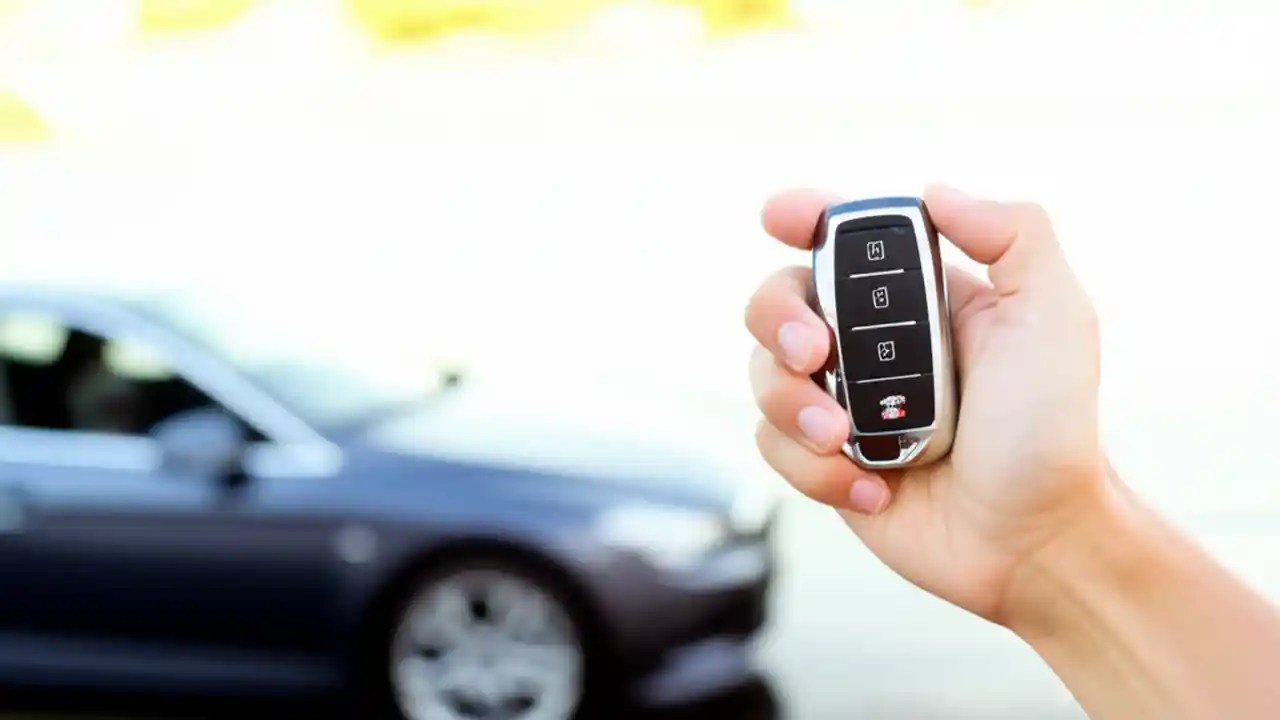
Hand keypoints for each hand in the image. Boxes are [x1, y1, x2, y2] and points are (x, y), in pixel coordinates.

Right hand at [746, 185, 1111, 621]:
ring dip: (794, 407)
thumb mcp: (1054, 317)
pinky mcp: (823, 460)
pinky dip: (815, 469)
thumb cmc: (1051, 432)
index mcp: (917, 299)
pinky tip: (873, 488)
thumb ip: (1014, 235)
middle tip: (816, 355)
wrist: (1032, 540)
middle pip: (777, 300)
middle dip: (779, 319)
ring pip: (763, 375)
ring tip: (847, 440)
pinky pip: (772, 446)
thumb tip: (935, 193)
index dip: (801, 218)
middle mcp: (869, 344)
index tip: (778, 218)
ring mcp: (842, 403)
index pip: (842, 241)